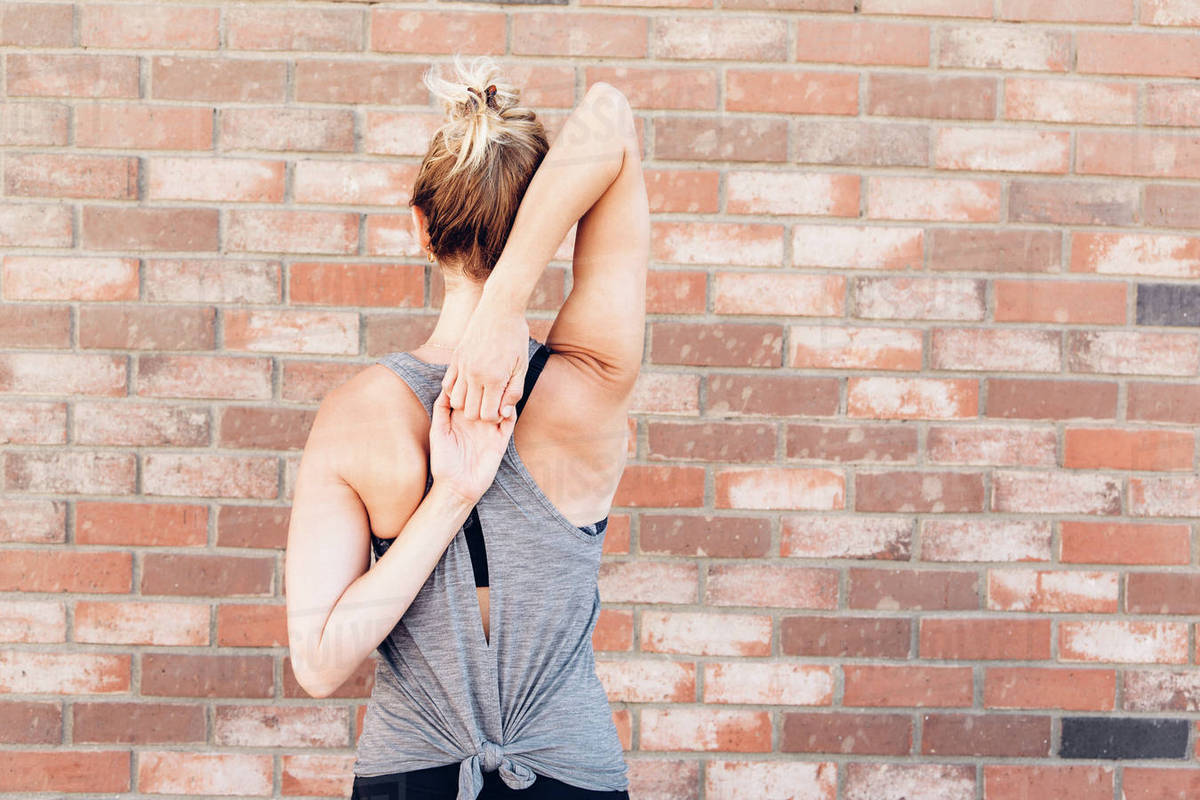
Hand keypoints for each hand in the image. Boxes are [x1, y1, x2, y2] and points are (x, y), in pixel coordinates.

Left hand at [428, 385, 516, 504]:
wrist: (457, 487)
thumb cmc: (444, 462)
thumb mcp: (437, 432)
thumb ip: (441, 410)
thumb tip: (446, 387)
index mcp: (460, 417)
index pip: (469, 394)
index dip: (471, 381)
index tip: (471, 369)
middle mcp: (476, 421)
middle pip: (486, 397)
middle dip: (488, 384)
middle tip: (488, 374)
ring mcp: (490, 430)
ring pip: (500, 406)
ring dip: (501, 396)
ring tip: (498, 389)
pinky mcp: (500, 440)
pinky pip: (509, 422)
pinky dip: (510, 411)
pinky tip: (504, 406)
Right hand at [442, 307, 529, 422]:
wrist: (500, 309)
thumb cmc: (515, 338)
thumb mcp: (522, 367)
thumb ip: (514, 392)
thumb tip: (504, 413)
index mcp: (494, 379)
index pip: (487, 416)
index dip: (495, 417)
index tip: (501, 408)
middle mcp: (475, 375)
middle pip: (470, 413)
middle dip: (481, 414)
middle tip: (491, 403)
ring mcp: (462, 367)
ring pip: (455, 402)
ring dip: (467, 404)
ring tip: (479, 396)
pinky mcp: (455, 359)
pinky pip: (447, 385)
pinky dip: (455, 391)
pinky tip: (468, 386)